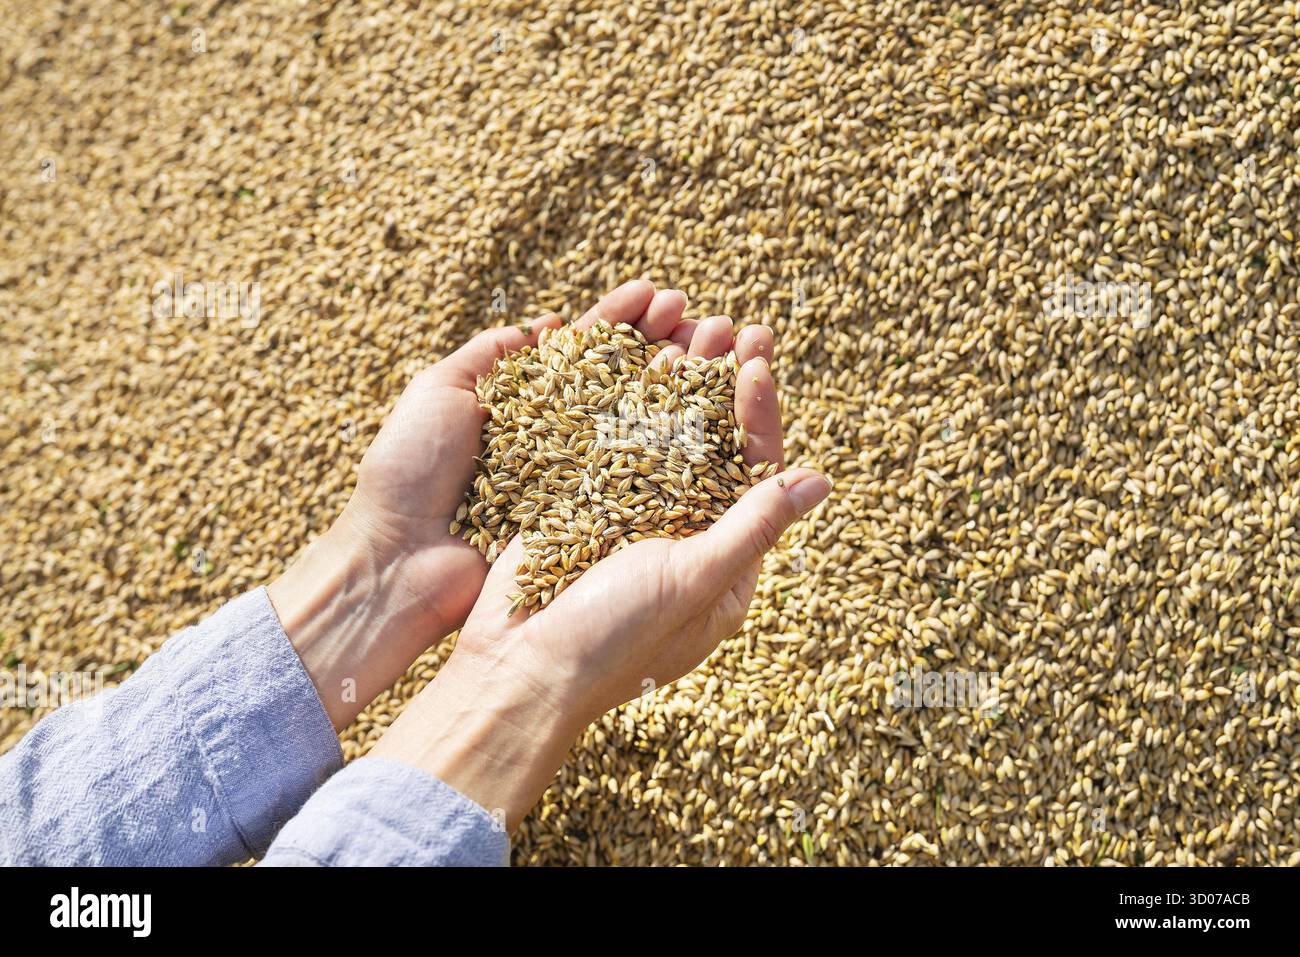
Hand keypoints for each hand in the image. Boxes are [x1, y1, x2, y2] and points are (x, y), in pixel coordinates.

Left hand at [266, 281, 697, 729]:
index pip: (581, 350)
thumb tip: (542, 325)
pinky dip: (668, 444)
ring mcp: (575, 477)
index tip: (655, 292)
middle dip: (661, 343)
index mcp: (522, 402)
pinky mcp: (585, 519)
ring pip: (637, 422)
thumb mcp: (437, 391)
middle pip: (621, 379)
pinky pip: (631, 477)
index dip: (619, 319)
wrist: (400, 560)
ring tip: (712, 349)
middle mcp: (556, 436)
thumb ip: (489, 354)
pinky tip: (701, 411)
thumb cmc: (407, 473)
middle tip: (698, 317)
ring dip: (677, 383)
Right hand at [369, 310, 830, 827]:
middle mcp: (681, 537)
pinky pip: (610, 445)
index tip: (755, 364)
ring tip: (684, 327)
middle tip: (732, 327)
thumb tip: (819, 480)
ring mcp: (630, 519)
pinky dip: (622, 402)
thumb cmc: (613, 639)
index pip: (754, 477)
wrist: (515, 669)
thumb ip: (752, 527)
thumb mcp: (694, 580)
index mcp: (722, 564)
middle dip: (722, 388)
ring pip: (663, 438)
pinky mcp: (582, 506)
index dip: (758, 417)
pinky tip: (627, 360)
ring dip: (676, 385)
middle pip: (713, 448)